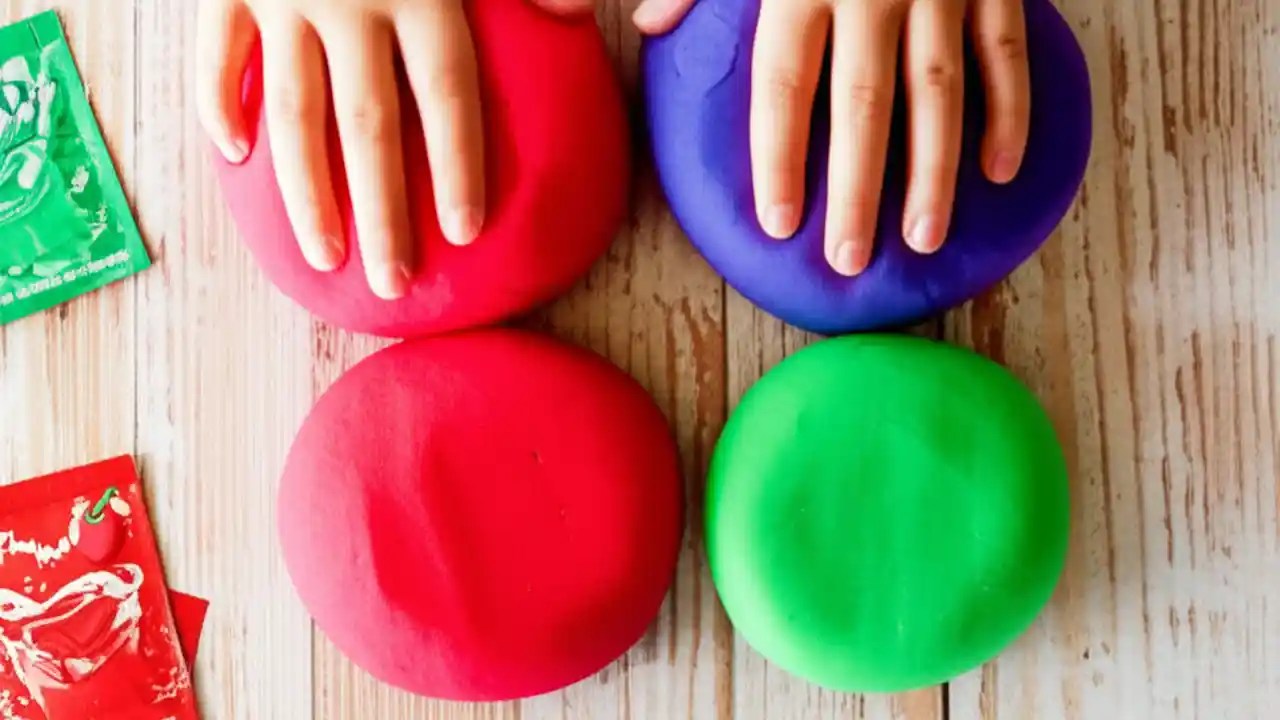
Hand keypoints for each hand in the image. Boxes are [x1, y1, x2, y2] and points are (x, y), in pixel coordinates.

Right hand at [196, 0, 593, 299]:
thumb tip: (575, 10)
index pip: (446, 93)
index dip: (459, 165)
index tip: (466, 232)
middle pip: (370, 125)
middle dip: (381, 210)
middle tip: (393, 281)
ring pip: (290, 111)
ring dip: (305, 190)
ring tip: (323, 254)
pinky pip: (214, 51)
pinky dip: (216, 100)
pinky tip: (230, 156)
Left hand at [635, 0, 1031, 276]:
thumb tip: (643, 23)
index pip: (786, 83)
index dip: (780, 156)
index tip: (779, 222)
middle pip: (863, 104)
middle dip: (857, 188)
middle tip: (848, 259)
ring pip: (941, 91)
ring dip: (935, 171)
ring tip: (925, 240)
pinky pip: (1007, 50)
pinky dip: (1011, 111)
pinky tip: (1001, 173)